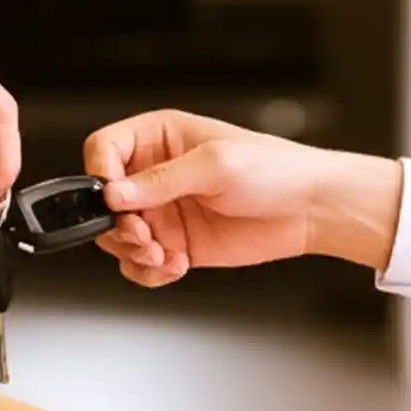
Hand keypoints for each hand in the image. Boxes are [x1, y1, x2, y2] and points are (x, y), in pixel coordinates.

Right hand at [83, 110, 402, 286]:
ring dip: (133, 253)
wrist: (309, 210)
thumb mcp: (215, 164)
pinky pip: (143, 265)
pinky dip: (150, 272)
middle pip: (105, 201)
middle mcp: (156, 175)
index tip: (114, 198)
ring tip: (162, 255)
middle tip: (144, 237)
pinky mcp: (177, 244)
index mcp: (159, 138)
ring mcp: (165, 212)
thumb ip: (161, 180)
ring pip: (119, 238)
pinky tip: (175, 266)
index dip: (101, 174)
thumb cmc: (275, 170)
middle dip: (118, 225)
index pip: (104, 149)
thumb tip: (115, 193)